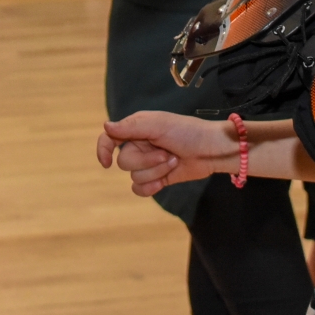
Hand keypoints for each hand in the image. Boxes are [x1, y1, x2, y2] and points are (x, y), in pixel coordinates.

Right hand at [97, 111, 237, 195]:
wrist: (211, 150)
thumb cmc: (187, 132)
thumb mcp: (158, 125)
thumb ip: (131, 127)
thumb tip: (105, 126)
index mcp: (137, 129)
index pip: (110, 138)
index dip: (103, 149)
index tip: (106, 163)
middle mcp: (140, 146)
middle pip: (125, 162)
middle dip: (147, 161)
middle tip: (167, 153)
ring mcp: (148, 163)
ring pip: (135, 176)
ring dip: (156, 171)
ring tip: (174, 161)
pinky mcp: (158, 178)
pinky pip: (141, 189)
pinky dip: (150, 188)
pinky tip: (162, 183)